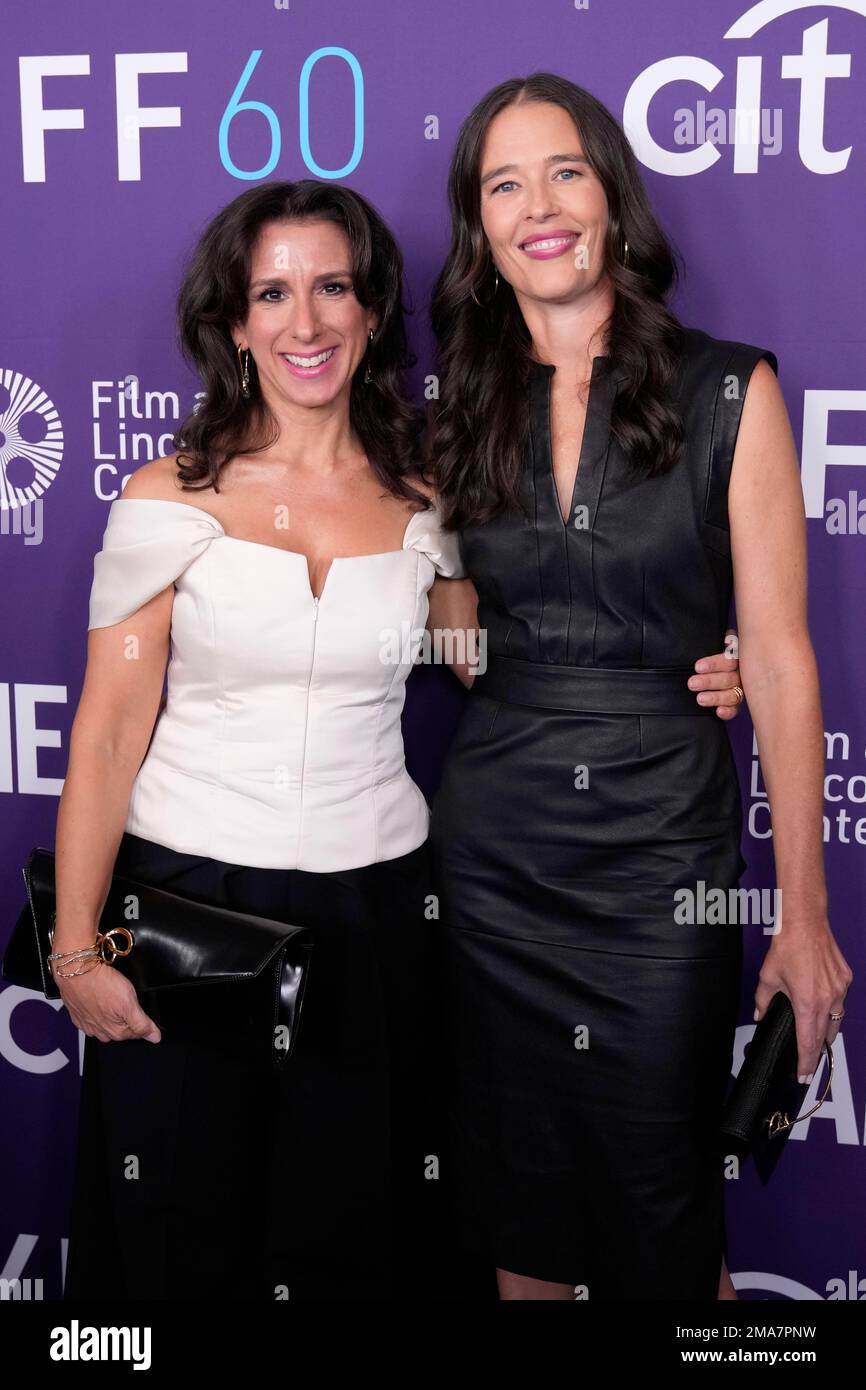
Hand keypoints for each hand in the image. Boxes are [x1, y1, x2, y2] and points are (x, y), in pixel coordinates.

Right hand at [54, 961, 161, 1043]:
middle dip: (128, 1020)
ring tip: (114, 1001)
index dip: (144, 1023)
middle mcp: (100, 1032)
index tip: (144, 1012)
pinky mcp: (77, 1015)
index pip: (136, 1033)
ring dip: (112, 1017)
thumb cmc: (102, 984)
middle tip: (129, 1003)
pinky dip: (97, 1013)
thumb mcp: (130, 1004)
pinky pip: (91, 1019)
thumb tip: (154, 1038)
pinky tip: (99, 1002)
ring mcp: (87, 1024)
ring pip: (105, 1025)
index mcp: (115, 1032)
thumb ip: (142, 1024)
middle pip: (121, 1030)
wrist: (76, 972)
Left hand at [688, 628, 743, 719]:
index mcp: (739, 657)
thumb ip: (728, 641)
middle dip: (709, 682)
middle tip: (692, 683)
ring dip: (716, 697)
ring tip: (700, 699)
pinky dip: (728, 712)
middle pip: (729, 679)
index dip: (714, 664)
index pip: (729, 660)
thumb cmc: (722, 651)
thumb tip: (728, 638)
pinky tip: (719, 712)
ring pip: (732, 695)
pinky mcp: (737, 703)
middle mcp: (743, 673)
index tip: (698, 667)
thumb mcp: (722, 643)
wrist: (724, 662)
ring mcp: (742, 689)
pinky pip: (735, 709)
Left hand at [755, 919, 852, 1080]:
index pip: (808, 1043)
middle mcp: (828, 999)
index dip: (806, 1063)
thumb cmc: (786, 947)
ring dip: (826, 1030)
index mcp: (807, 1003)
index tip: (803, 1076)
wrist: (805, 923)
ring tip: (816, 1037)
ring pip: (836, 1019)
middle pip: (825, 1036)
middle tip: (808, 1063)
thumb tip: (760, 1016)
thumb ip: (764, 1002)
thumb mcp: (767, 978)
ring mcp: (840, 989)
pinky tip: (821, 1004)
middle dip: (816, 1051)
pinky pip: (840, 1000)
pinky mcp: (846, 979)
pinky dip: (831, 1006)